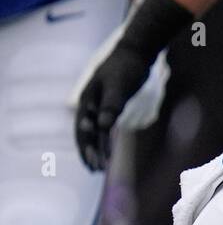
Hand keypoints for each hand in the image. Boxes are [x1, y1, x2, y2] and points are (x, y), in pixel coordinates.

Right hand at [75, 42, 155, 170]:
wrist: (136, 53)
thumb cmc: (127, 68)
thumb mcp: (119, 87)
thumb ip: (111, 106)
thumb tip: (102, 127)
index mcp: (88, 100)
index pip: (83, 129)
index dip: (86, 148)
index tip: (92, 164)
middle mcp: (90, 104)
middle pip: (86, 133)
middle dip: (90, 152)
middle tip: (96, 171)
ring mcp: (98, 105)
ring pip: (95, 131)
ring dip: (97, 149)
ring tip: (102, 166)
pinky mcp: (109, 105)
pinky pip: (104, 127)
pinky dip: (105, 140)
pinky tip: (108, 151)